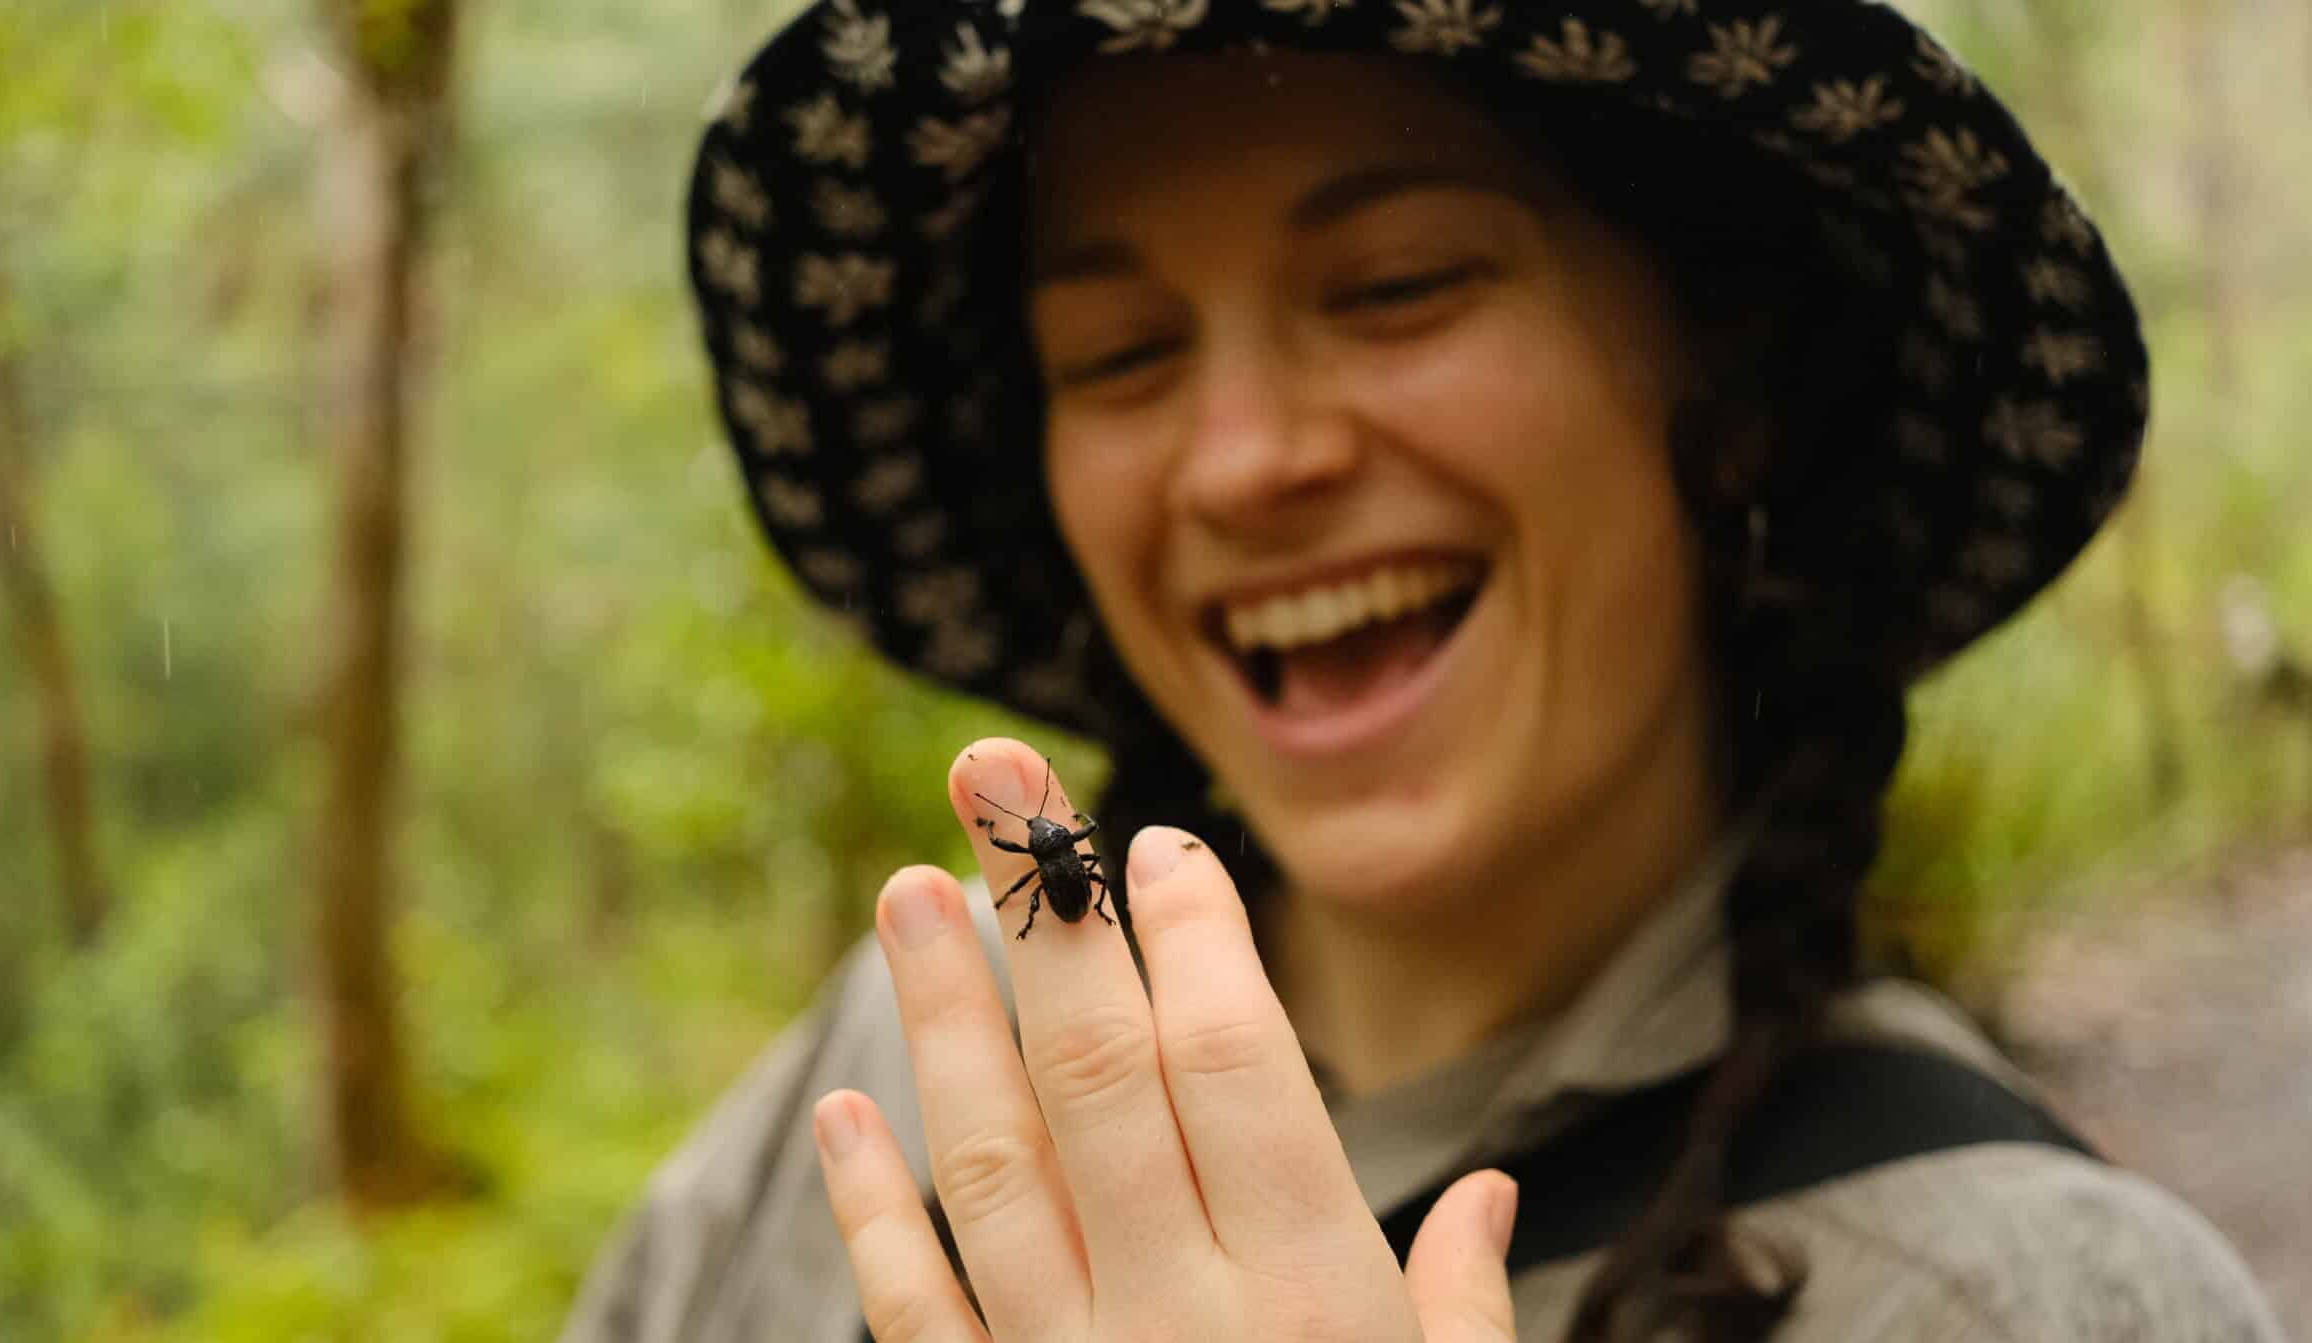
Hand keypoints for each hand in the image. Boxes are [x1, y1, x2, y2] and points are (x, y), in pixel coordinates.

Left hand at [811, 737, 1519, 1342]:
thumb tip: (1492, 1191)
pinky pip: (916, 1313)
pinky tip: (843, 1115)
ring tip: (905, 889)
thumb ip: (1460, 1307)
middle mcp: (1182, 1324)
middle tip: (988, 770)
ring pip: (993, 1167)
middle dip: (1045, 911)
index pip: (1236, 1071)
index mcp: (1315, 1301)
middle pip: (1099, 1077)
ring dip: (943, 1019)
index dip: (1194, 944)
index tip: (1151, 847)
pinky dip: (874, 1214)